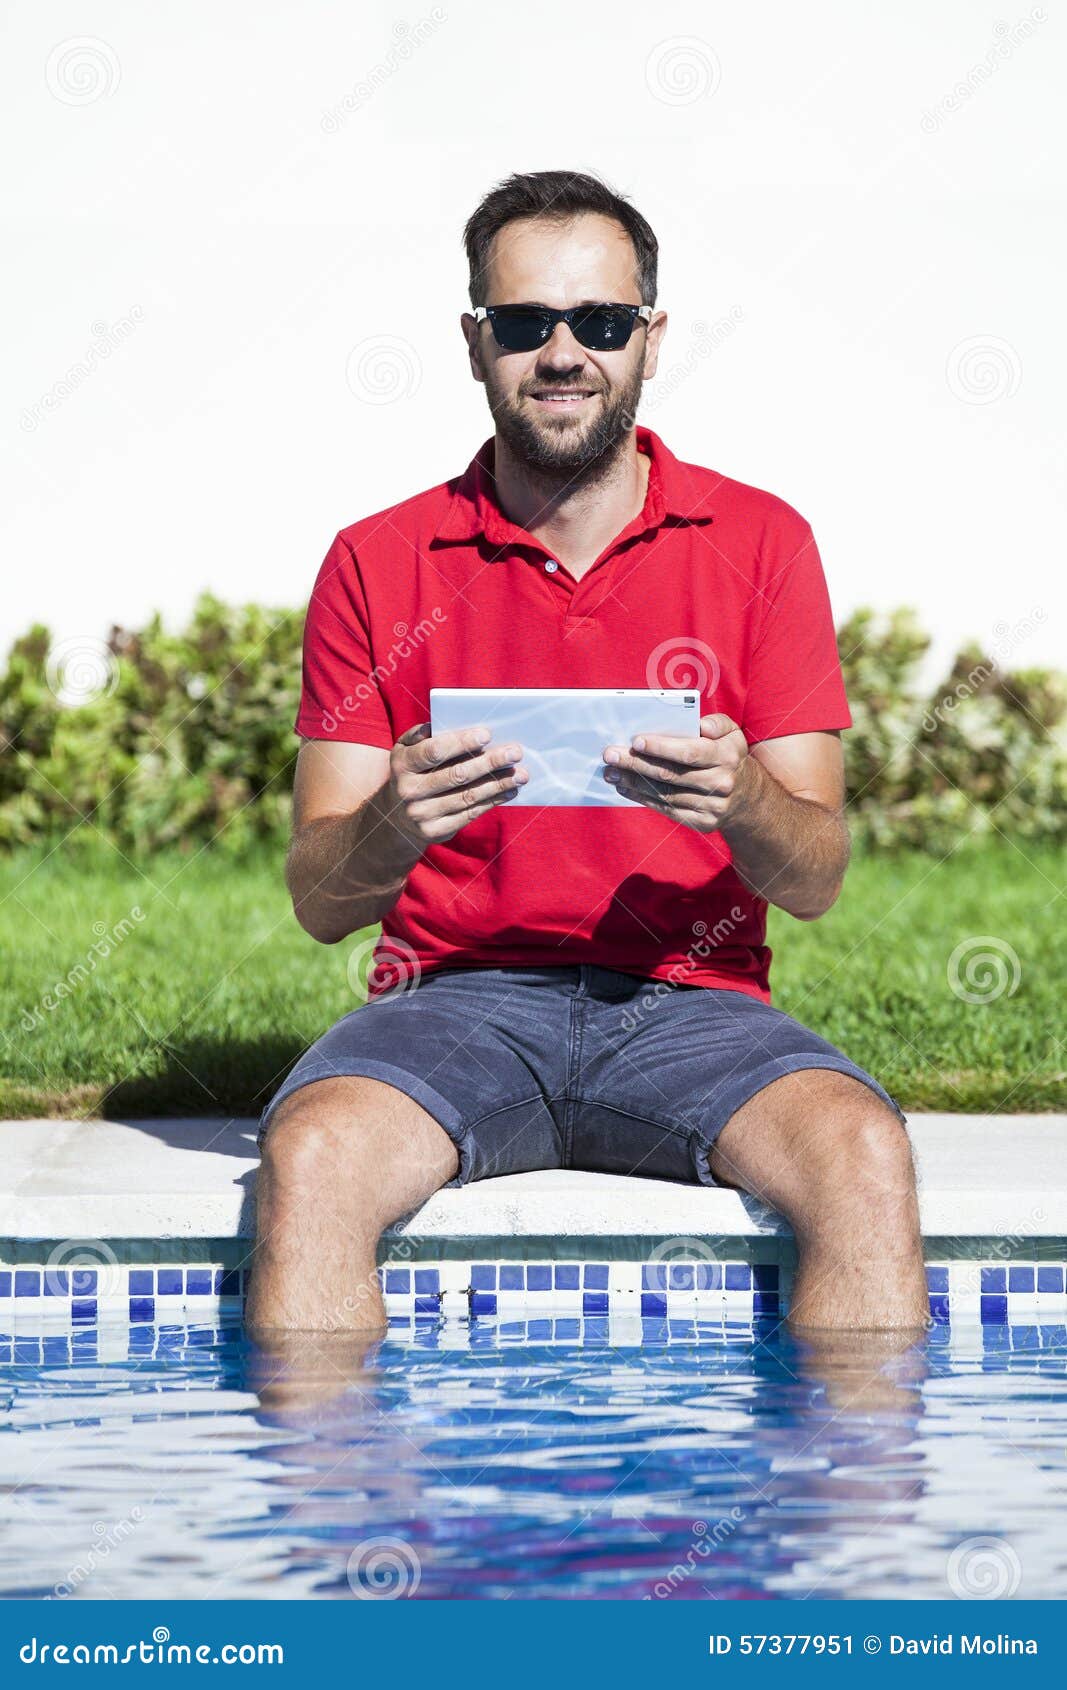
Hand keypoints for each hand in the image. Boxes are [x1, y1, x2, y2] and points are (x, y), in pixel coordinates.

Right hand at [386, 722, 526, 846]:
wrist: (395, 816)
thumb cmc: (412, 770)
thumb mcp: (407, 749)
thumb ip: (423, 734)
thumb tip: (445, 723)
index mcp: (401, 763)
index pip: (434, 751)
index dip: (461, 742)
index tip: (487, 734)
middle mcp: (408, 790)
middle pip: (456, 775)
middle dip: (489, 762)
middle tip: (515, 752)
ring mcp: (420, 814)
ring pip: (468, 796)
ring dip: (498, 784)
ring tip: (521, 774)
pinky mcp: (434, 832)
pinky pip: (469, 814)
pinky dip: (493, 801)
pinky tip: (510, 791)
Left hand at [602, 712, 754, 833]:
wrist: (748, 797)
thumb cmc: (728, 756)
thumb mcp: (732, 734)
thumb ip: (718, 723)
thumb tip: (701, 724)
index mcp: (727, 757)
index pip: (690, 752)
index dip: (661, 747)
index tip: (635, 741)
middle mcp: (721, 783)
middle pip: (671, 774)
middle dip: (636, 763)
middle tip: (610, 755)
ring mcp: (713, 807)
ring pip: (665, 794)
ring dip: (633, 782)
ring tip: (611, 772)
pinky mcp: (702, 823)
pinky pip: (667, 810)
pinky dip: (642, 798)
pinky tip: (625, 788)